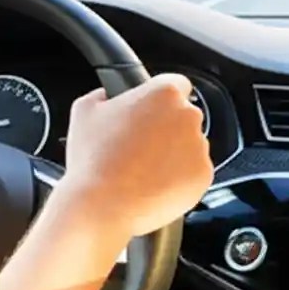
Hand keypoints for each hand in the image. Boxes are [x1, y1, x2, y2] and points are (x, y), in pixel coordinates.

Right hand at [57, 74, 211, 238]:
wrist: (103, 206)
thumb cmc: (94, 160)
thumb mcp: (85, 111)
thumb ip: (103, 94)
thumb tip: (107, 95)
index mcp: (164, 94)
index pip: (175, 83)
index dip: (159, 98)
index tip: (151, 110)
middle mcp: (188, 117)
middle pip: (183, 116)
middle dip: (166, 127)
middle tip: (140, 144)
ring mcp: (199, 148)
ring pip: (189, 145)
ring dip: (173, 153)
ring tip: (143, 169)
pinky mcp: (203, 176)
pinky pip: (194, 172)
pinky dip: (180, 177)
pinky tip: (154, 183)